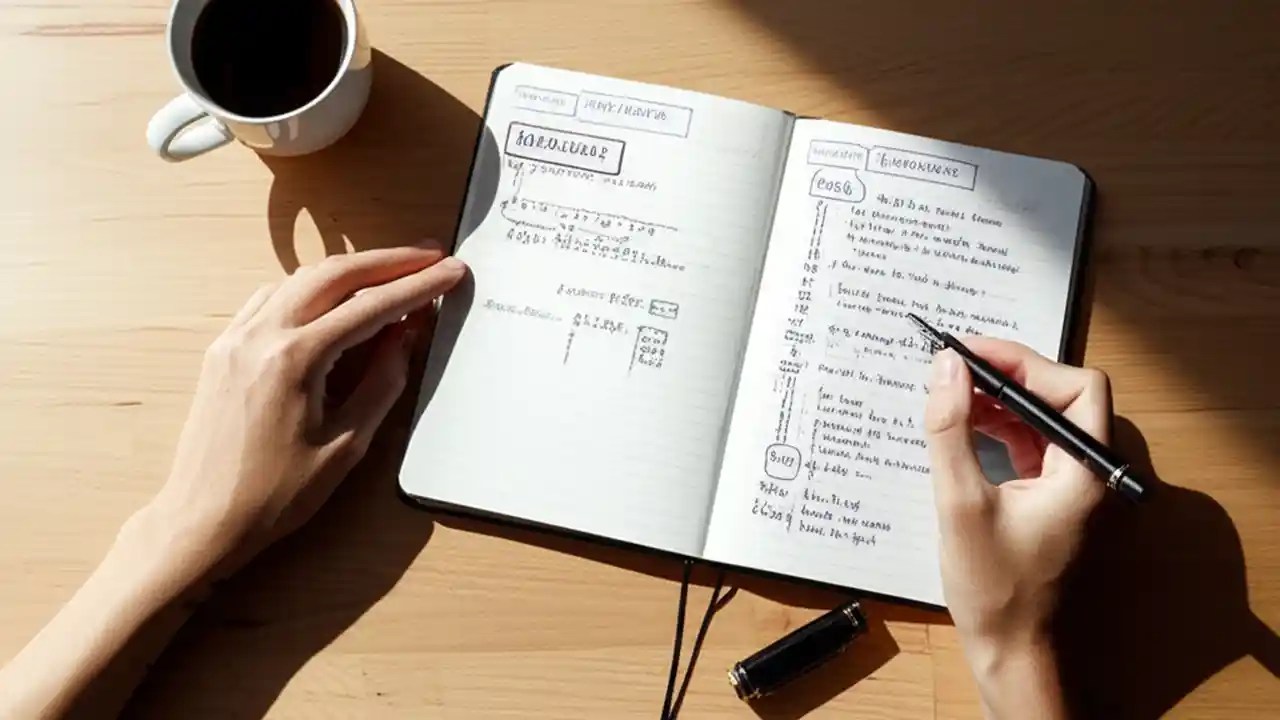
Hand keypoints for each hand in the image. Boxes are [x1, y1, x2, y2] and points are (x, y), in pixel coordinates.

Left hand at [137, 246, 465, 581]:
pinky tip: (335, 297)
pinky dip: (313, 287)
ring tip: (391, 272)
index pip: (371, 307)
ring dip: (350, 269)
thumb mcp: (347, 446)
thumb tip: (405, 336)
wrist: (202, 519)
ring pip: (301, 278)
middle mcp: (262, 334)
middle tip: (430, 254)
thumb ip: (381, 383)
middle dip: (388, 261)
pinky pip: (273, 297)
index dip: (418, 286)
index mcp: (296, 359)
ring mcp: (237, 336)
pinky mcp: (224, 347)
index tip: (451, 270)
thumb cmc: (275, 496)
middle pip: (335, 274)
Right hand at [924, 338, 1109, 717]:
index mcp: (1087, 472)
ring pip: (1049, 421)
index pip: (1075, 386)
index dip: (1023, 362)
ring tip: (952, 394)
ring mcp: (1078, 490)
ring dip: (1003, 403)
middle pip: (1064, 397)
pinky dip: (1003, 432)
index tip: (970, 353)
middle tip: (957, 366)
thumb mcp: (961, 505)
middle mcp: (1093, 475)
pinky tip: (965, 430)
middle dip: (1011, 377)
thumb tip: (945, 368)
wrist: (1017, 655)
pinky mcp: (1057, 503)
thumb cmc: (997, 592)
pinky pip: (1037, 448)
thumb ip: (951, 431)